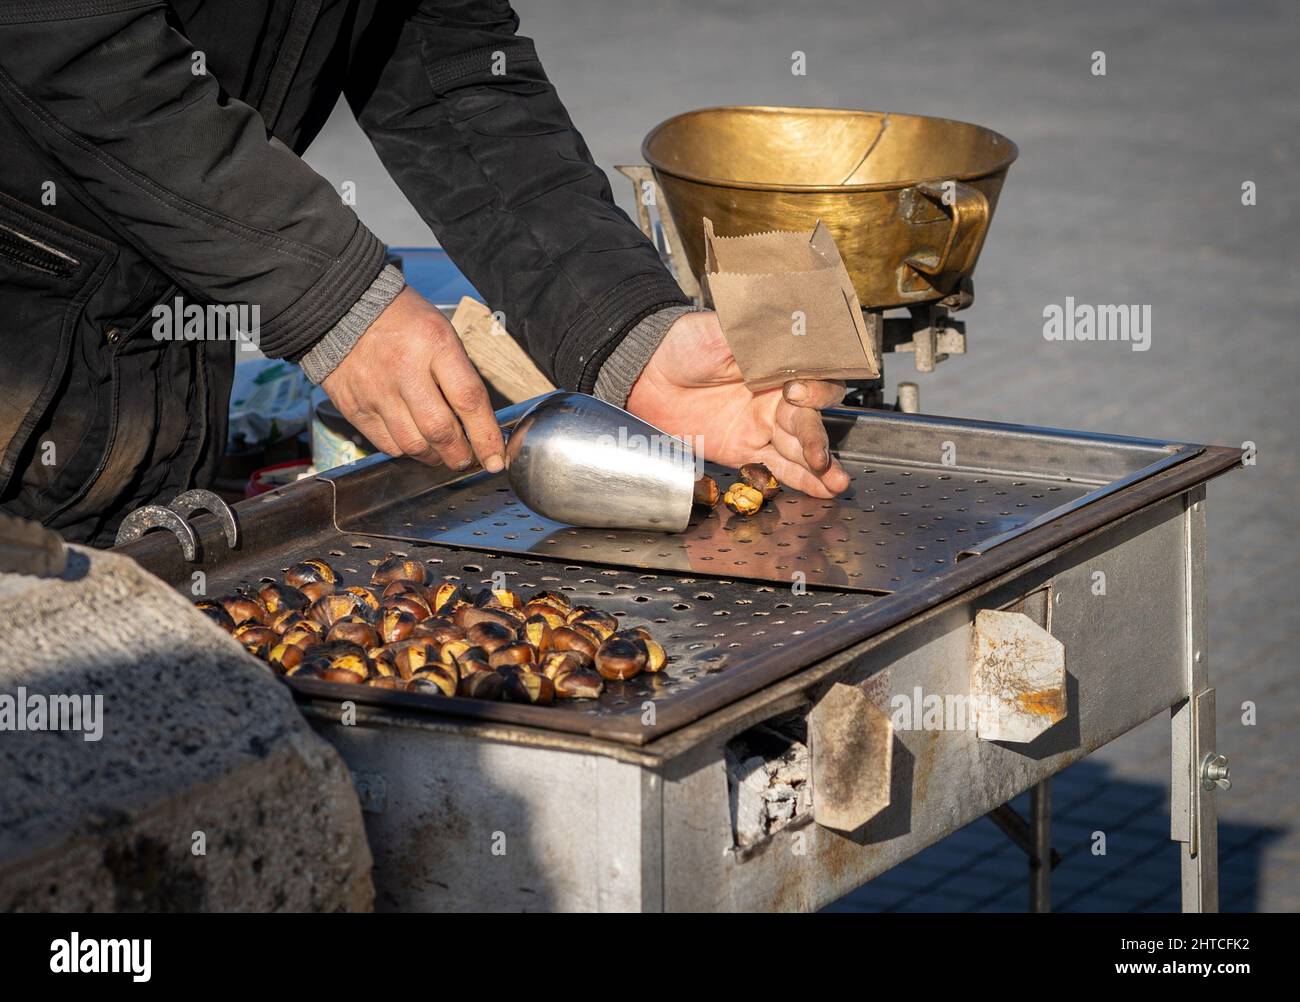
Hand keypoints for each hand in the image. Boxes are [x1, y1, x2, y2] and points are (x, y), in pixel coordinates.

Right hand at [321, 287, 504, 471]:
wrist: (344, 308)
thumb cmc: (403, 321)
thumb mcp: (442, 332)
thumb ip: (460, 376)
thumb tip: (479, 424)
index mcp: (434, 344)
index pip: (468, 400)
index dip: (486, 437)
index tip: (496, 459)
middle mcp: (404, 369)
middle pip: (440, 431)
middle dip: (461, 455)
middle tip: (469, 458)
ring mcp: (375, 391)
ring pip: (413, 445)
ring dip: (435, 457)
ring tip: (443, 452)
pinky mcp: (354, 407)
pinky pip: (387, 445)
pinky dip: (407, 451)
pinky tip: (415, 441)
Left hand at [626, 311, 850, 496]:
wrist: (649, 370)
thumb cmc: (686, 342)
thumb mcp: (724, 331)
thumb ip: (759, 341)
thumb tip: (789, 337)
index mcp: (779, 366)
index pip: (815, 379)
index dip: (815, 390)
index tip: (798, 394)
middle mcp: (776, 397)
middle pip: (809, 421)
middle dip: (817, 440)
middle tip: (819, 457)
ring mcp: (762, 425)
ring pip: (799, 449)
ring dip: (820, 467)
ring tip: (837, 484)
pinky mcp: (744, 449)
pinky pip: (777, 467)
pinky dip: (799, 479)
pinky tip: (821, 489)